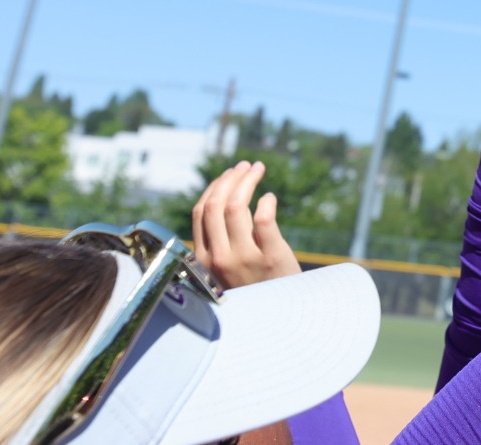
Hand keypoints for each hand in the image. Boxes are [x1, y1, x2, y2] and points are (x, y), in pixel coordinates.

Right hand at [190, 161, 300, 287]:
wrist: (279, 314)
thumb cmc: (254, 285)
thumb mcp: (227, 266)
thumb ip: (224, 237)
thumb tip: (228, 197)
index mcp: (204, 259)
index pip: (201, 212)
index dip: (214, 187)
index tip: (228, 174)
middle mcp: (219, 258)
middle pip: (216, 205)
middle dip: (230, 178)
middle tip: (246, 165)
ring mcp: (244, 259)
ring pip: (236, 207)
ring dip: (248, 181)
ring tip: (258, 169)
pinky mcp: (271, 258)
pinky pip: (263, 219)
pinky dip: (266, 202)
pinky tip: (270, 198)